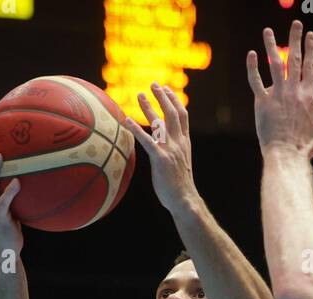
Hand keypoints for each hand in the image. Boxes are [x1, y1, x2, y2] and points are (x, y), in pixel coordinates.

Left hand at [122, 83, 197, 214]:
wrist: (184, 199)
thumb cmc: (180, 187)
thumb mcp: (180, 165)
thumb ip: (174, 153)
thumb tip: (166, 150)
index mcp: (185, 143)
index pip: (182, 116)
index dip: (175, 101)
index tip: (167, 90)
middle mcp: (179, 143)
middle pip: (172, 113)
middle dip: (163, 96)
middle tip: (154, 84)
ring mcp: (170, 150)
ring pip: (160, 122)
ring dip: (149, 107)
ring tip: (139, 94)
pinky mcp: (160, 159)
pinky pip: (147, 140)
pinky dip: (136, 129)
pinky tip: (127, 120)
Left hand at [247, 21, 312, 159]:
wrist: (287, 155)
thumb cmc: (307, 144)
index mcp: (309, 95)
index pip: (311, 66)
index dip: (311, 49)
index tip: (311, 35)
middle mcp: (293, 91)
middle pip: (294, 59)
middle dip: (295, 39)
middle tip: (296, 24)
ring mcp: (277, 95)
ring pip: (273, 65)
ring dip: (270, 46)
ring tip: (268, 30)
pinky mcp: (262, 103)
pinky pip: (255, 82)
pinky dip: (253, 67)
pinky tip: (251, 54)